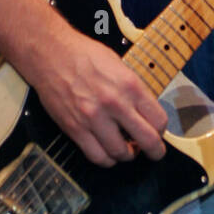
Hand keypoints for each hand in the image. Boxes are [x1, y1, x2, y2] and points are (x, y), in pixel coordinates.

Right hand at [27, 27, 168, 168]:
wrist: (51, 53)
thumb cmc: (84, 55)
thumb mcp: (119, 64)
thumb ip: (133, 89)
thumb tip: (144, 111)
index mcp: (130, 86)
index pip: (159, 120)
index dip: (162, 130)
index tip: (158, 131)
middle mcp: (115, 104)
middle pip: (147, 141)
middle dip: (155, 151)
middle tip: (154, 152)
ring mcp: (94, 119)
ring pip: (122, 153)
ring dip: (128, 155)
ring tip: (126, 149)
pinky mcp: (76, 129)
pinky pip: (97, 156)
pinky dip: (107, 159)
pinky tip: (108, 151)